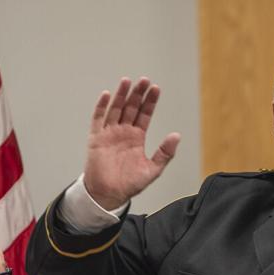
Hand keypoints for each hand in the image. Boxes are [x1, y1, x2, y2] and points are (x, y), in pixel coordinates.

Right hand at [83, 76, 180, 209]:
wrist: (109, 194)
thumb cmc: (130, 184)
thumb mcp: (153, 169)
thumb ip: (165, 153)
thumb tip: (177, 136)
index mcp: (137, 138)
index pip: (144, 115)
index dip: (150, 102)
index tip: (156, 89)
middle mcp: (123, 132)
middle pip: (131, 108)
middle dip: (137, 94)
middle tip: (144, 80)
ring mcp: (109, 133)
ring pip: (116, 109)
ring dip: (121, 95)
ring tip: (127, 81)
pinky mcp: (96, 138)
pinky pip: (98, 119)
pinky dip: (102, 107)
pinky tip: (108, 95)